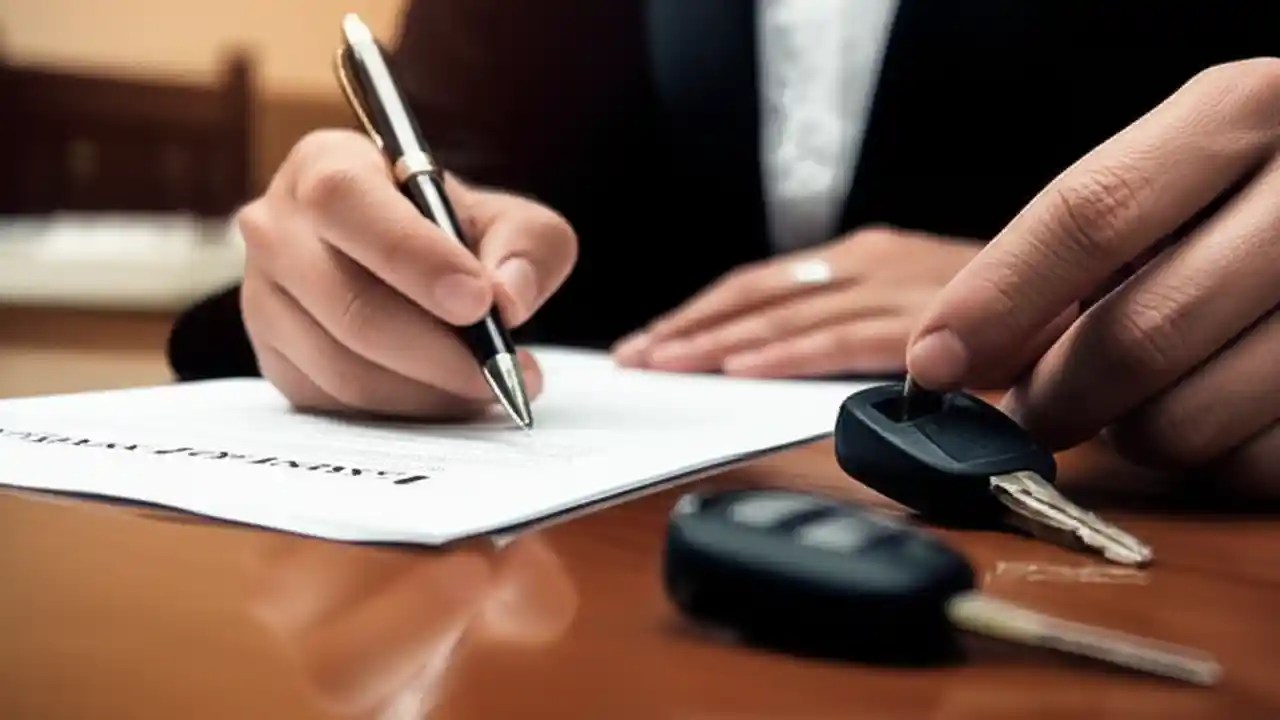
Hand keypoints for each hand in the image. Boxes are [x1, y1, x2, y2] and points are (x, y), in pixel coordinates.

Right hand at [238, 129, 576, 417]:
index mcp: (326, 165)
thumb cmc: (454, 234)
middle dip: (440, 351)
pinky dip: (407, 410)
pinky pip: (339, 405)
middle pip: (350, 305)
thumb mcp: (508, 219)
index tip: (478, 302)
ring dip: (432, 391)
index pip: (346, 203)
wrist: (406, 268)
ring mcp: (263, 300)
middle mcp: (277, 228)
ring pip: (346, 368)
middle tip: (504, 370)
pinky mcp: (275, 361)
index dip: (413, 256)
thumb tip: (509, 299)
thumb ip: (527, 246)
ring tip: (490, 385)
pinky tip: (450, 396)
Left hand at [612, 227, 980, 377]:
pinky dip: (784, 355)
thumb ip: (859, 330)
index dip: (700, 313)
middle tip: (635, 358)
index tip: (653, 341)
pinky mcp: (925, 323)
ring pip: (784, 315)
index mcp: (864, 256)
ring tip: (662, 366)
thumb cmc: (1010, 313)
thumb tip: (788, 366)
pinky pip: (838, 340)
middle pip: (755, 294)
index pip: (761, 284)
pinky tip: (739, 371)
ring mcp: (895, 288)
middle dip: (689, 328)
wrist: (1101, 294)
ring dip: (716, 343)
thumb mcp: (922, 309)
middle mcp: (870, 261)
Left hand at [907, 59, 1279, 491]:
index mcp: (1248, 110)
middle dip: (1053, 396)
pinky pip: (1253, 467)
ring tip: (1135, 401)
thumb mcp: (1182, 171)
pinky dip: (1207, 463)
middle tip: (1029, 411)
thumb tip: (951, 351)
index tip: (932, 362)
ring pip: (1188, 420)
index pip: (1092, 213)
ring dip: (1127, 434)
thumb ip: (1077, 245)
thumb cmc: (1259, 191)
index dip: (997, 298)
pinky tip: (1213, 416)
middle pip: (1138, 334)